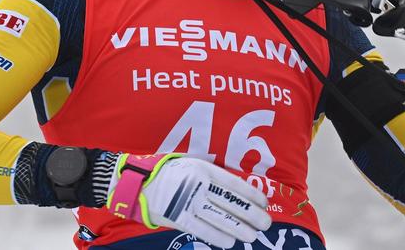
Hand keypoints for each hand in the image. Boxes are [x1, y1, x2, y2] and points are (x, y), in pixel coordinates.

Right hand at [106, 153, 270, 245]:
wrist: (138, 183)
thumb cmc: (170, 172)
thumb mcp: (193, 163)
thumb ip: (212, 174)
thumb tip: (237, 188)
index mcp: (204, 170)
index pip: (234, 184)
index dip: (252, 195)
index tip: (264, 204)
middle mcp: (198, 185)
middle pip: (231, 202)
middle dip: (251, 215)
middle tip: (266, 223)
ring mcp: (188, 202)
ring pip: (220, 218)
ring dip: (239, 228)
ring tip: (253, 235)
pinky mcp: (177, 217)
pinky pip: (201, 229)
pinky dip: (218, 236)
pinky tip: (231, 242)